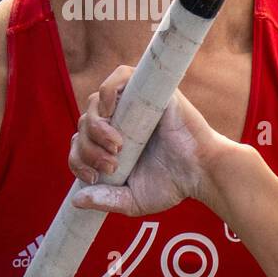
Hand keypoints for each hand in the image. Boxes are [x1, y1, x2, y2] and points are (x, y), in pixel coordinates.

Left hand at [69, 64, 228, 216]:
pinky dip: (107, 91)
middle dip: (89, 149)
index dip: (78, 160)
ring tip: (116, 146)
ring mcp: (132, 103)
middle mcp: (119, 121)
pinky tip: (109, 112)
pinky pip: (119, 76)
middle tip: (112, 165)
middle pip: (84, 124)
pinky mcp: (148, 90)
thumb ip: (106, 200)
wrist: (201, 171)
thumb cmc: (173, 184)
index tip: (92, 177)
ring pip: (95, 103)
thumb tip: (76, 199)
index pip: (79, 143)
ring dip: (97, 127)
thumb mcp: (133, 200)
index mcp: (112, 144)